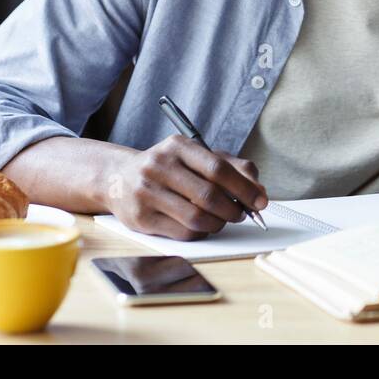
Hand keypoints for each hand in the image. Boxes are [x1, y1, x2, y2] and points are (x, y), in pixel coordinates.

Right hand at [106, 135, 267, 240]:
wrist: (118, 178)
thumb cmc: (168, 168)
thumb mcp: (197, 157)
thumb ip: (232, 167)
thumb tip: (259, 190)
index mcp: (177, 146)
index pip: (218, 168)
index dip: (244, 187)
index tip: (260, 201)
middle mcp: (159, 166)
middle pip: (209, 195)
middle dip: (234, 209)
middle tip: (242, 214)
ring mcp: (147, 192)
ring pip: (197, 218)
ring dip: (218, 223)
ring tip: (222, 220)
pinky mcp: (141, 218)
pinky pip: (183, 232)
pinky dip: (201, 233)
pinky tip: (202, 226)